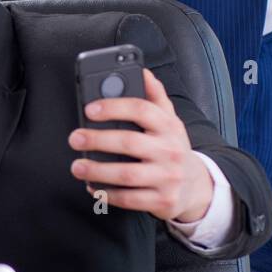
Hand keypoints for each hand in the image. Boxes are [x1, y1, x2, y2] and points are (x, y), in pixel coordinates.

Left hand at [67, 67, 214, 223]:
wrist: (195, 186)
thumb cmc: (172, 148)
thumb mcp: (170, 121)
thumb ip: (155, 96)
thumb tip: (142, 71)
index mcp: (169, 126)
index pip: (141, 110)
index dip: (113, 107)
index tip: (89, 109)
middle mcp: (170, 151)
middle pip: (129, 142)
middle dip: (97, 140)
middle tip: (75, 138)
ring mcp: (167, 177)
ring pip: (126, 174)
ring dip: (97, 171)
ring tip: (77, 166)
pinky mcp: (162, 200)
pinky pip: (129, 199)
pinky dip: (108, 194)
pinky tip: (94, 187)